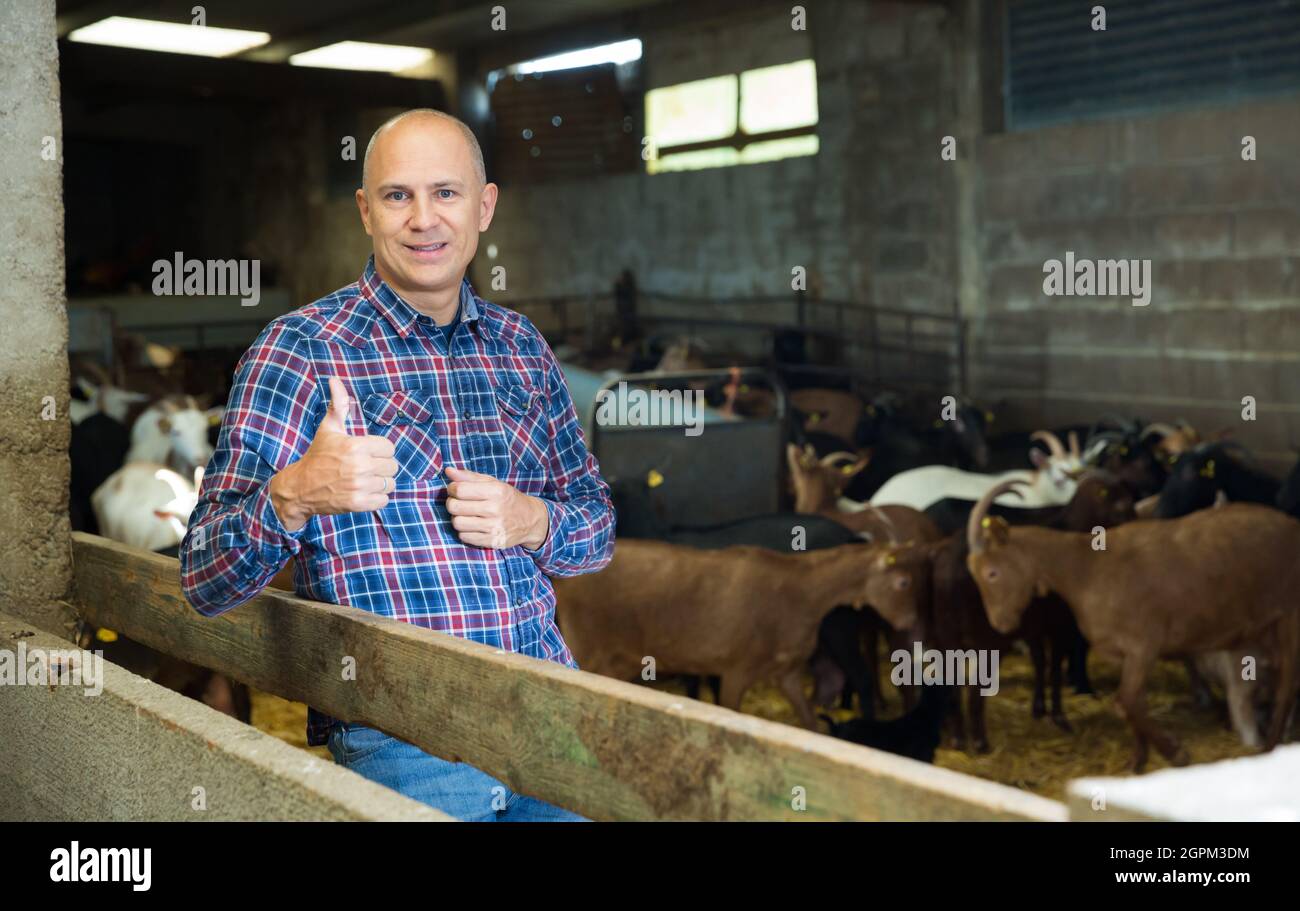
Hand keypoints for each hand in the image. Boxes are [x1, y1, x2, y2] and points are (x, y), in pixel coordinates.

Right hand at [269, 377, 398, 531]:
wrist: (300, 487)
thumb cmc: (318, 455)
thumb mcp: (329, 428)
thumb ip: (338, 404)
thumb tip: (335, 379)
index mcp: (356, 445)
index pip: (389, 447)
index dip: (380, 451)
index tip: (367, 453)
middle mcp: (359, 465)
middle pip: (393, 466)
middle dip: (381, 467)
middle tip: (364, 468)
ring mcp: (359, 486)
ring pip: (390, 484)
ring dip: (379, 483)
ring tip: (363, 480)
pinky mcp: (358, 504)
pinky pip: (384, 500)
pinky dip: (377, 499)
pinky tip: (363, 492)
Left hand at [444, 465, 548, 549]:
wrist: (531, 520)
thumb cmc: (508, 499)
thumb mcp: (493, 483)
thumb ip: (469, 476)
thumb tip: (448, 471)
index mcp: (496, 491)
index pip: (459, 489)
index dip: (451, 489)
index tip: (455, 489)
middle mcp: (495, 509)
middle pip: (454, 507)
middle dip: (452, 503)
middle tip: (458, 503)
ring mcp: (494, 527)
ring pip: (457, 523)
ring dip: (457, 518)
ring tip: (465, 515)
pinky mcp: (492, 542)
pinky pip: (464, 537)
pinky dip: (465, 531)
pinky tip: (472, 525)